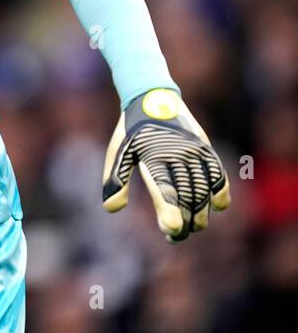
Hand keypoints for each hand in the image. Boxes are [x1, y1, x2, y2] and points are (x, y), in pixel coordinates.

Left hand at [102, 88, 230, 241]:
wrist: (151, 96)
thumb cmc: (130, 129)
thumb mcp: (118, 151)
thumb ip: (115, 179)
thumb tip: (111, 209)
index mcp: (152, 156)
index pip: (164, 189)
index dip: (169, 211)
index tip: (171, 229)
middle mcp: (176, 154)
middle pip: (186, 194)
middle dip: (184, 219)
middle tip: (176, 236)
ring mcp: (193, 150)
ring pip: (202, 188)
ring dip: (200, 211)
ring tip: (193, 227)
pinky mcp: (204, 147)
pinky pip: (217, 172)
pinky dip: (220, 190)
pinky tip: (217, 207)